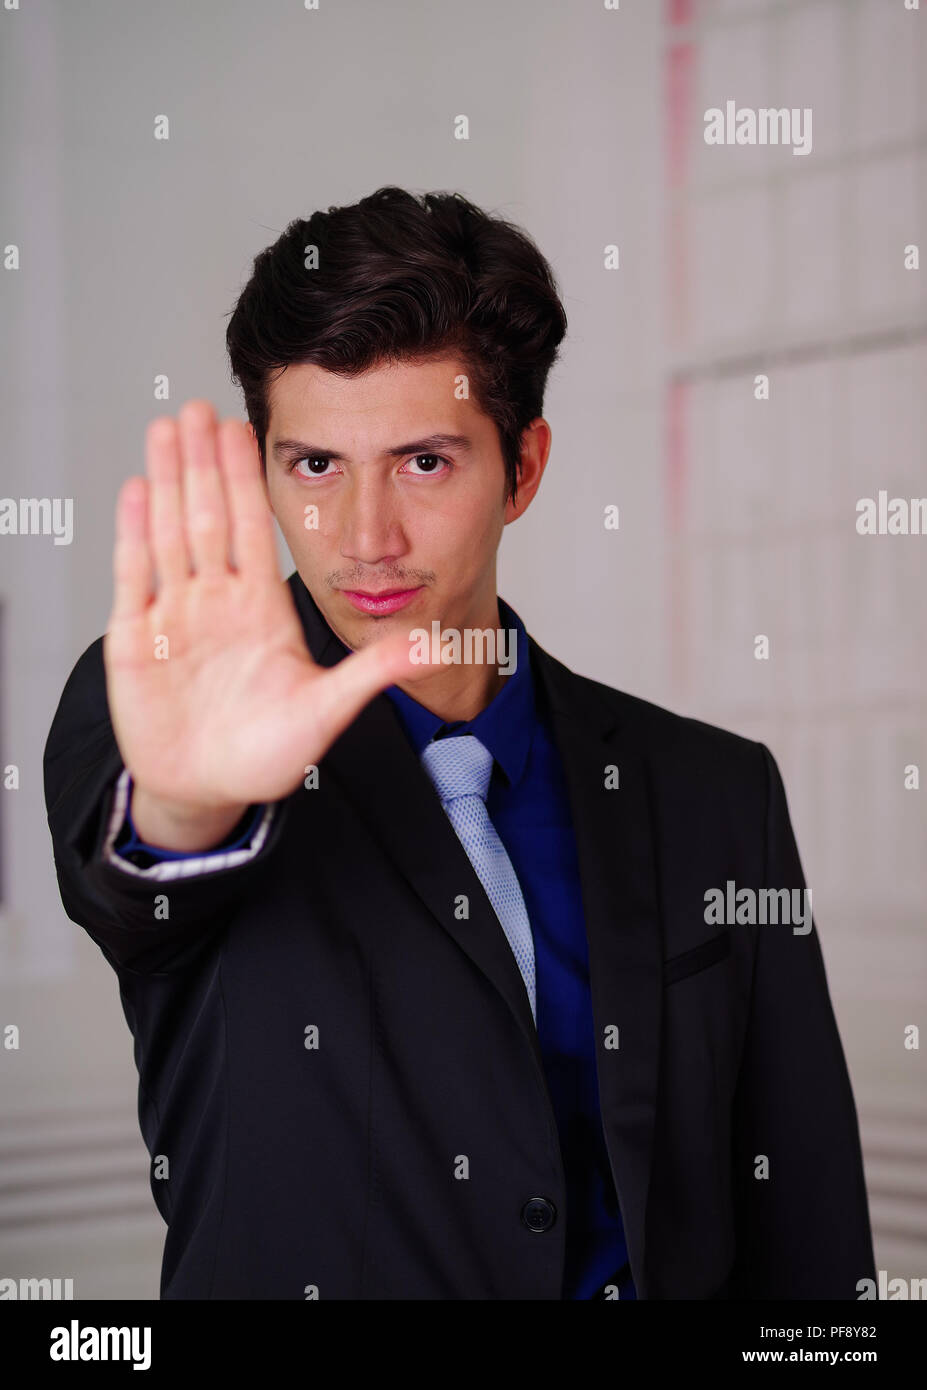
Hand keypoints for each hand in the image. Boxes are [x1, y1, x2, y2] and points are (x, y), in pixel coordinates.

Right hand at [103, 401, 430, 843]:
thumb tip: (440, 647)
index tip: (245, 428)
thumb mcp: (326, 711)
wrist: (209, 792)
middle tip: (198, 405)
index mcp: (262, 611)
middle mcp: (217, 603)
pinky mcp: (138, 642)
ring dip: (168, 482)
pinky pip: (137, 579)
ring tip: (166, 427)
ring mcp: (176, 618)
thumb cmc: (265, 755)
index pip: (252, 530)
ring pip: (171, 535)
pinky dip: (136, 536)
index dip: (246, 479)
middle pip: (208, 517)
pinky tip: (137, 490)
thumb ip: (375, 674)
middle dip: (203, 462)